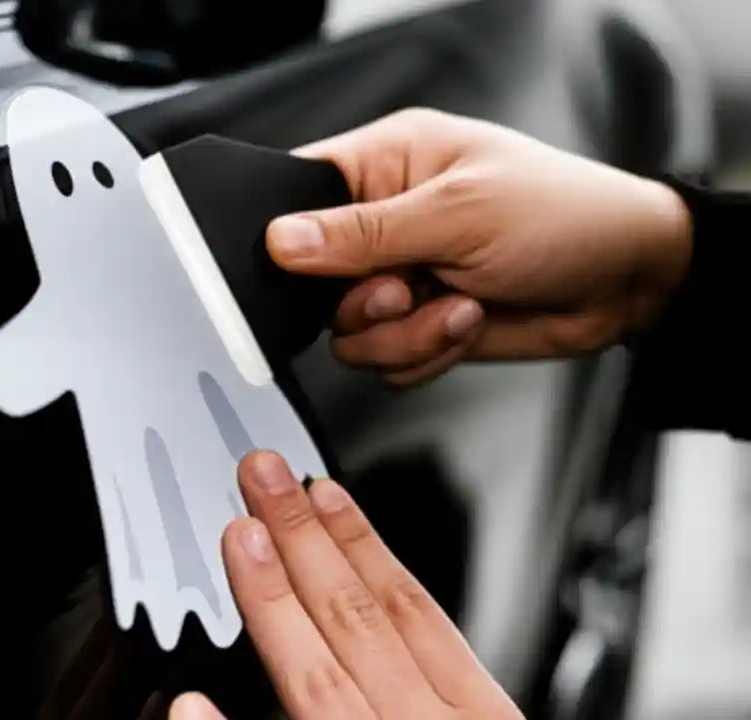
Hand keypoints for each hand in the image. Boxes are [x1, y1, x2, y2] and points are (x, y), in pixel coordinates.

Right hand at [169, 451, 521, 719]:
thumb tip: (191, 712)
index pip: (310, 674)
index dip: (269, 599)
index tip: (235, 535)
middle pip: (354, 622)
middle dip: (301, 538)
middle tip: (263, 472)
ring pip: (403, 615)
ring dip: (355, 544)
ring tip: (315, 487)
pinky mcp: (497, 717)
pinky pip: (446, 635)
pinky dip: (406, 581)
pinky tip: (376, 551)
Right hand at [267, 108, 692, 385]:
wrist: (630, 281)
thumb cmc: (565, 217)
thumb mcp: (457, 214)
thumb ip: (364, 233)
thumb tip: (282, 240)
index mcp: (387, 164)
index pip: (300, 193)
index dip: (291, 236)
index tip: (314, 267)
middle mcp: (385, 221)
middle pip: (314, 283)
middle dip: (365, 300)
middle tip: (408, 287)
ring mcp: (401, 277)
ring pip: (348, 333)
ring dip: (403, 335)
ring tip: (458, 307)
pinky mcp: (419, 324)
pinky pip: (384, 362)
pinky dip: (423, 355)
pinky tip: (467, 322)